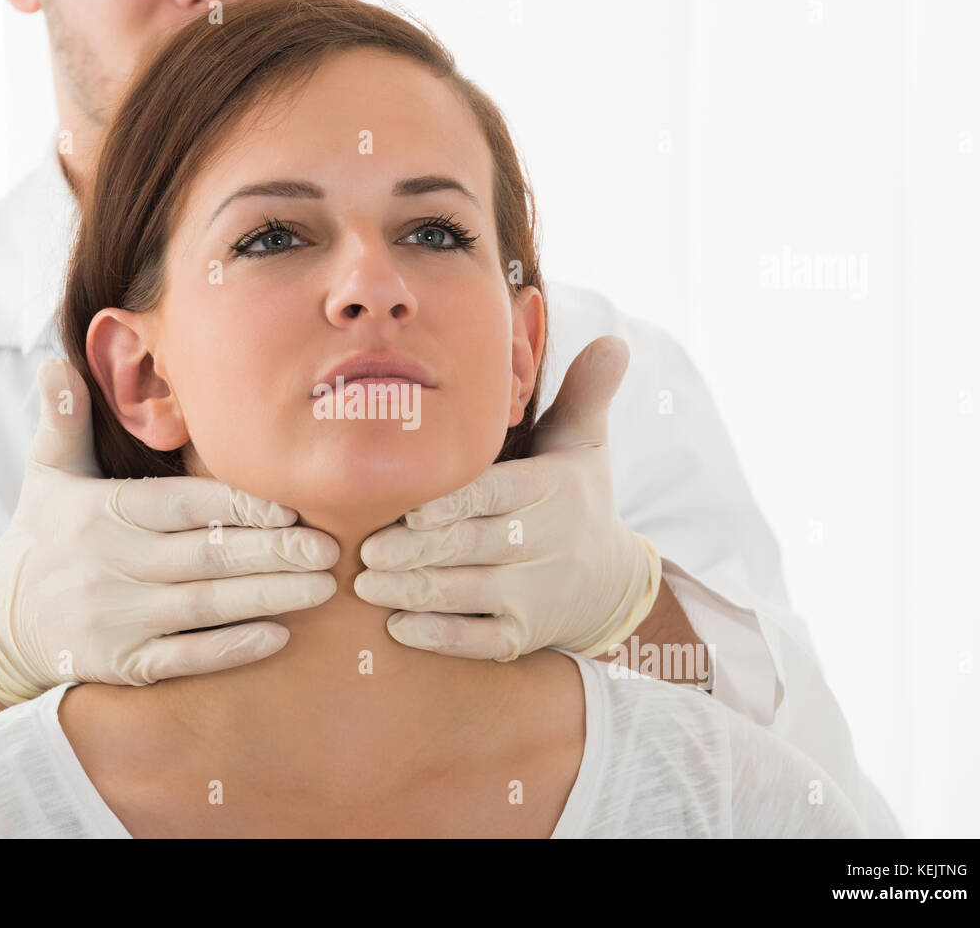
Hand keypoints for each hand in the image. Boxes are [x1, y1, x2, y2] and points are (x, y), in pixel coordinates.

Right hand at [0, 359, 338, 704]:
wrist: (1, 622)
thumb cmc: (43, 535)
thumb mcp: (46, 471)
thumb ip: (62, 418)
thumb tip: (54, 362)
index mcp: (100, 511)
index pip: (180, 504)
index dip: (237, 504)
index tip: (291, 505)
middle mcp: (108, 565)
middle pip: (204, 556)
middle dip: (272, 552)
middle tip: (329, 546)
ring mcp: (115, 619)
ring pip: (204, 607)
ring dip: (268, 597)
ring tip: (323, 586)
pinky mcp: (122, 664)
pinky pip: (184, 658)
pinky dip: (231, 648)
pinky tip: (278, 635)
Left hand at [355, 335, 660, 661]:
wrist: (612, 583)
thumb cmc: (578, 500)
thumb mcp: (586, 445)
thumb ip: (585, 393)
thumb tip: (613, 340)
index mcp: (550, 491)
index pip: (495, 495)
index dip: (453, 503)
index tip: (410, 507)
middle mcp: (544, 545)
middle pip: (472, 546)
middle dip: (416, 551)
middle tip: (366, 550)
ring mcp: (534, 595)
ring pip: (468, 594)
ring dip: (415, 592)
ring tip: (366, 586)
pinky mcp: (523, 635)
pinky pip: (479, 641)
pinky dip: (439, 637)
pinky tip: (397, 627)